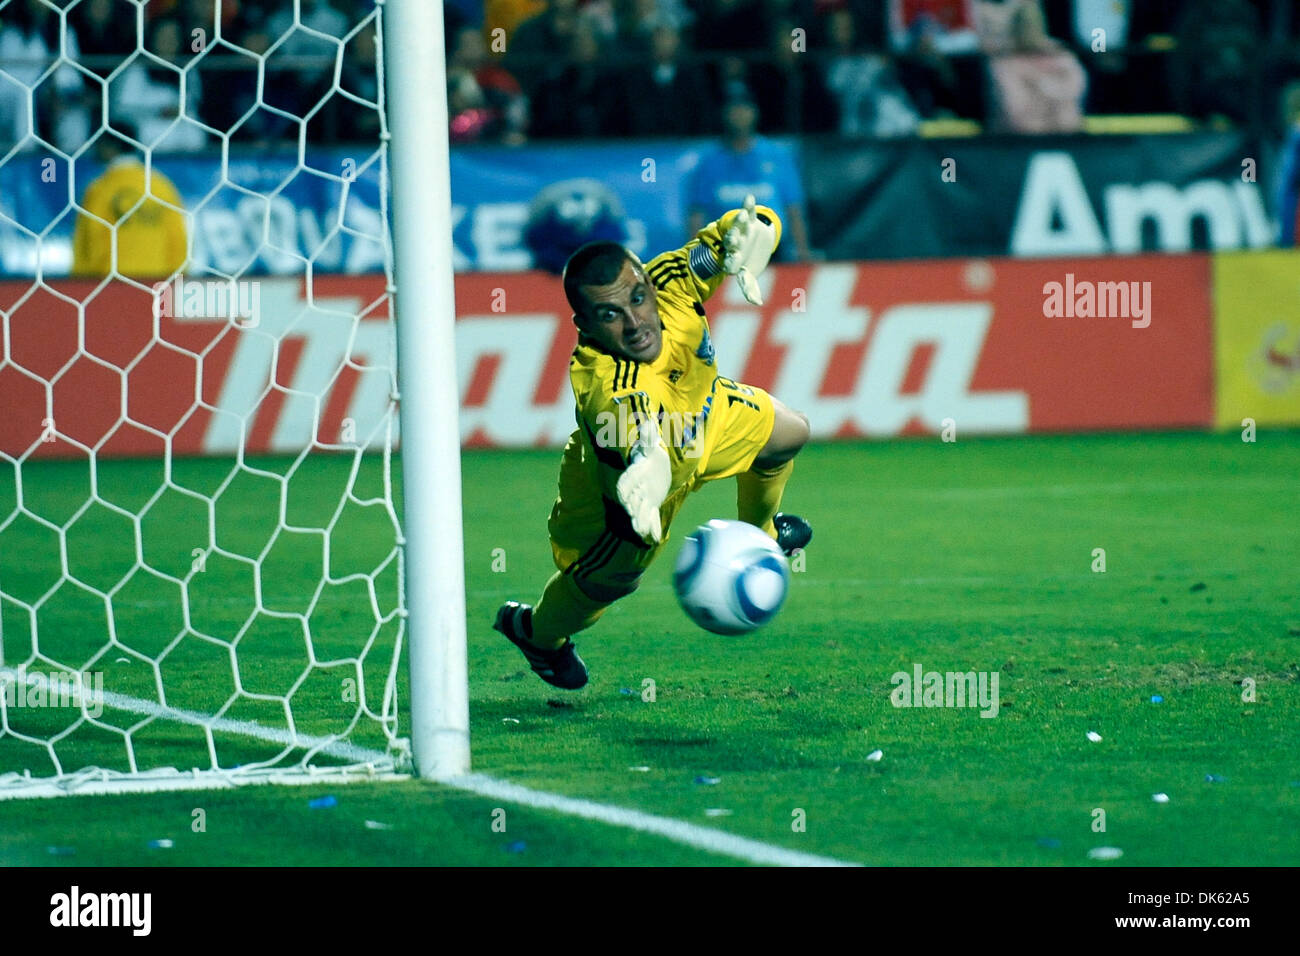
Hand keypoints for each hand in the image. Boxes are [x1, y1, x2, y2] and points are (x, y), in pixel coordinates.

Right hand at [615, 416, 669, 543]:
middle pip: (631, 501)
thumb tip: (648, 423)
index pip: (625, 482)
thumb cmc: (649, 454)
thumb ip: (648, 437)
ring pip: (640, 512)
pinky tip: (653, 538)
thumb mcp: (649, 445)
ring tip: (642, 532)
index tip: (622, 495)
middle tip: (632, 517)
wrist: (654, 466)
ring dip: (641, 522)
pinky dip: (652, 528)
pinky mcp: (651, 506)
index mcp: (634, 473)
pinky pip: (651, 518)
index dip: (624, 488)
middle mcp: (636, 489)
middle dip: (632, 508)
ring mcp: (643, 499)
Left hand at [722, 194, 771, 305]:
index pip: (730, 262)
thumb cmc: (750, 263)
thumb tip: (756, 303)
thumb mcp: (749, 276)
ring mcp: (741, 231)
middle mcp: (735, 245)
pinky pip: (749, 212)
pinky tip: (749, 198)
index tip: (733, 263)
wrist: (754, 243)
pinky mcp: (750, 220)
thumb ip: (750, 288)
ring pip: (738, 226)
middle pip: (732, 242)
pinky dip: (748, 206)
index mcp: (733, 260)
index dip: (731, 262)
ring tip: (742, 215)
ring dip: (739, 221)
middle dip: (733, 240)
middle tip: (733, 238)